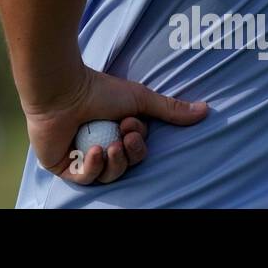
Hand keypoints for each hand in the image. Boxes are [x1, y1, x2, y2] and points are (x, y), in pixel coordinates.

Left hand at [23, 65, 208, 185]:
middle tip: (122, 135)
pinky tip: (90, 151)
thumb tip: (206, 110)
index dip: (137, 145)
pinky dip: (90, 167)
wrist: (62, 89)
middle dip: (128, 155)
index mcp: (114, 131)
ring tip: (108, 145)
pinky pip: (83, 179)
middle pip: (124, 167)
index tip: (130, 124)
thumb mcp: (140, 100)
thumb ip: (170, 109)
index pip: (135, 153)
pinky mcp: (61, 164)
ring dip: (112, 162)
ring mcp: (78, 156)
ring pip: (106, 176)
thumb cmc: (97, 89)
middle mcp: (98, 144)